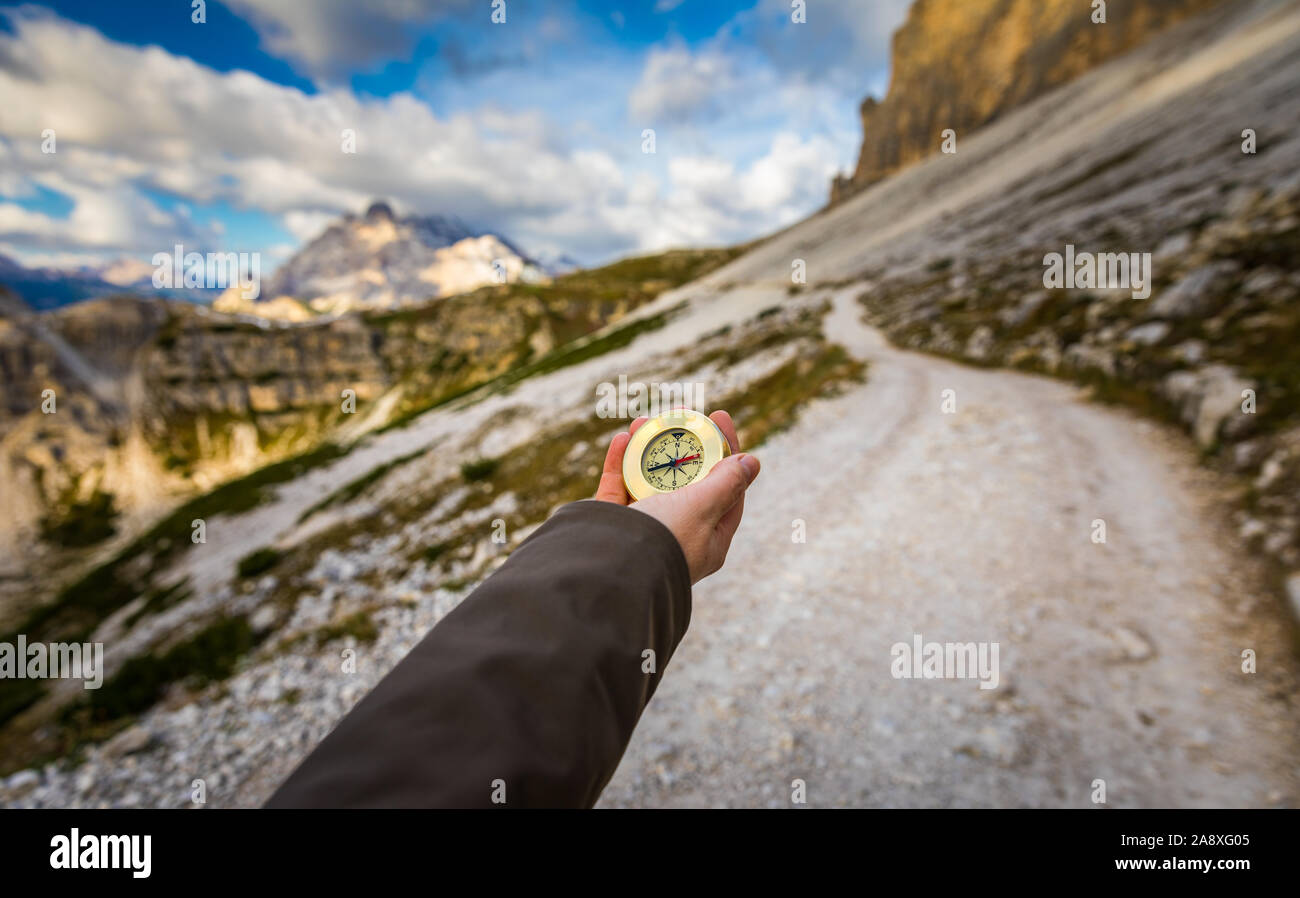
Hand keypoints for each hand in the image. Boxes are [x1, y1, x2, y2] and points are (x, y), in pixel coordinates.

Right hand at [594, 410, 759, 583]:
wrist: (608, 571)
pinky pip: (617, 489)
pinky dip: (620, 463)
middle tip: (681, 414)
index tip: (719, 417)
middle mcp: (677, 535)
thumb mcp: (702, 508)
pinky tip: (623, 439)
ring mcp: (644, 531)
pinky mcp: (612, 525)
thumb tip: (752, 463)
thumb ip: (726, 484)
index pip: (727, 489)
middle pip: (685, 481)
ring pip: (648, 481)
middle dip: (683, 445)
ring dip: (647, 448)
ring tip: (644, 421)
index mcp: (708, 540)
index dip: (727, 451)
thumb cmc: (663, 539)